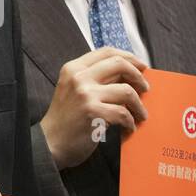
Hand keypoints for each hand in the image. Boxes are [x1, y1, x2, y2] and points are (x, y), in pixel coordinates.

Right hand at [39, 46, 148, 169]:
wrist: (50, 144)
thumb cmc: (65, 119)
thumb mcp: (74, 90)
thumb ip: (96, 79)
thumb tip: (128, 74)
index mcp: (74, 68)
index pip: (107, 52)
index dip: (129, 56)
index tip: (141, 66)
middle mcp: (79, 77)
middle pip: (120, 64)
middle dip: (138, 76)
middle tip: (146, 88)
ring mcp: (86, 94)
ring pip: (127, 90)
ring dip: (139, 105)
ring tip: (141, 115)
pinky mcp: (93, 112)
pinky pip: (123, 113)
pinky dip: (130, 122)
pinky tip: (129, 128)